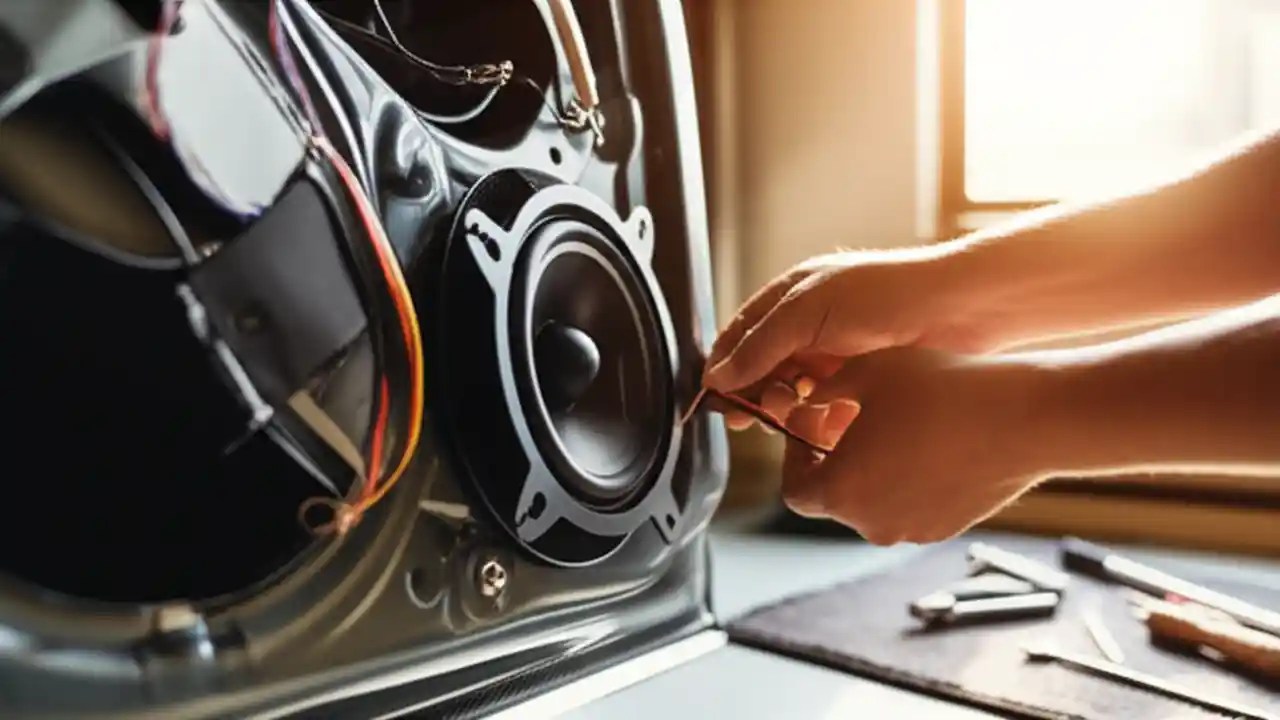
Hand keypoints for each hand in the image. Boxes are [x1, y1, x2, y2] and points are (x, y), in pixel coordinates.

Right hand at [703, 249, 990, 430]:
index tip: (714, 399)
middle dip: (754, 393)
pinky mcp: (864, 379)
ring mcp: (838, 352)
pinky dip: (818, 417)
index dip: (723, 367)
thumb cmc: (890, 294)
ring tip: (789, 419)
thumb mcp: (809, 313)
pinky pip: (827, 406)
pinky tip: (822, 426)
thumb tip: (719, 375)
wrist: (962, 310)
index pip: (740, 334)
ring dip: (786, 408)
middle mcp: (812, 323)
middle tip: (748, 419)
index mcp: (793, 296)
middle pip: (764, 367)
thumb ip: (761, 345)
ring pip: (794, 390)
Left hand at [782, 347, 1048, 544]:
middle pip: (835, 496)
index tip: (812, 424)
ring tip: (892, 425)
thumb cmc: (938, 389)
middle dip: (834, 458)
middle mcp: (872, 524)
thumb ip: (820, 395)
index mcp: (841, 492)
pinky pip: (909, 505)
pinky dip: (905, 479)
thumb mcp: (863, 372)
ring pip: (873, 501)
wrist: (1021, 419)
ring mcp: (912, 531)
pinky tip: (927, 441)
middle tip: (851, 416)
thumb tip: (806, 409)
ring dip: (870, 468)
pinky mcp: (946, 528)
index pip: (796, 491)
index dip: (795, 456)